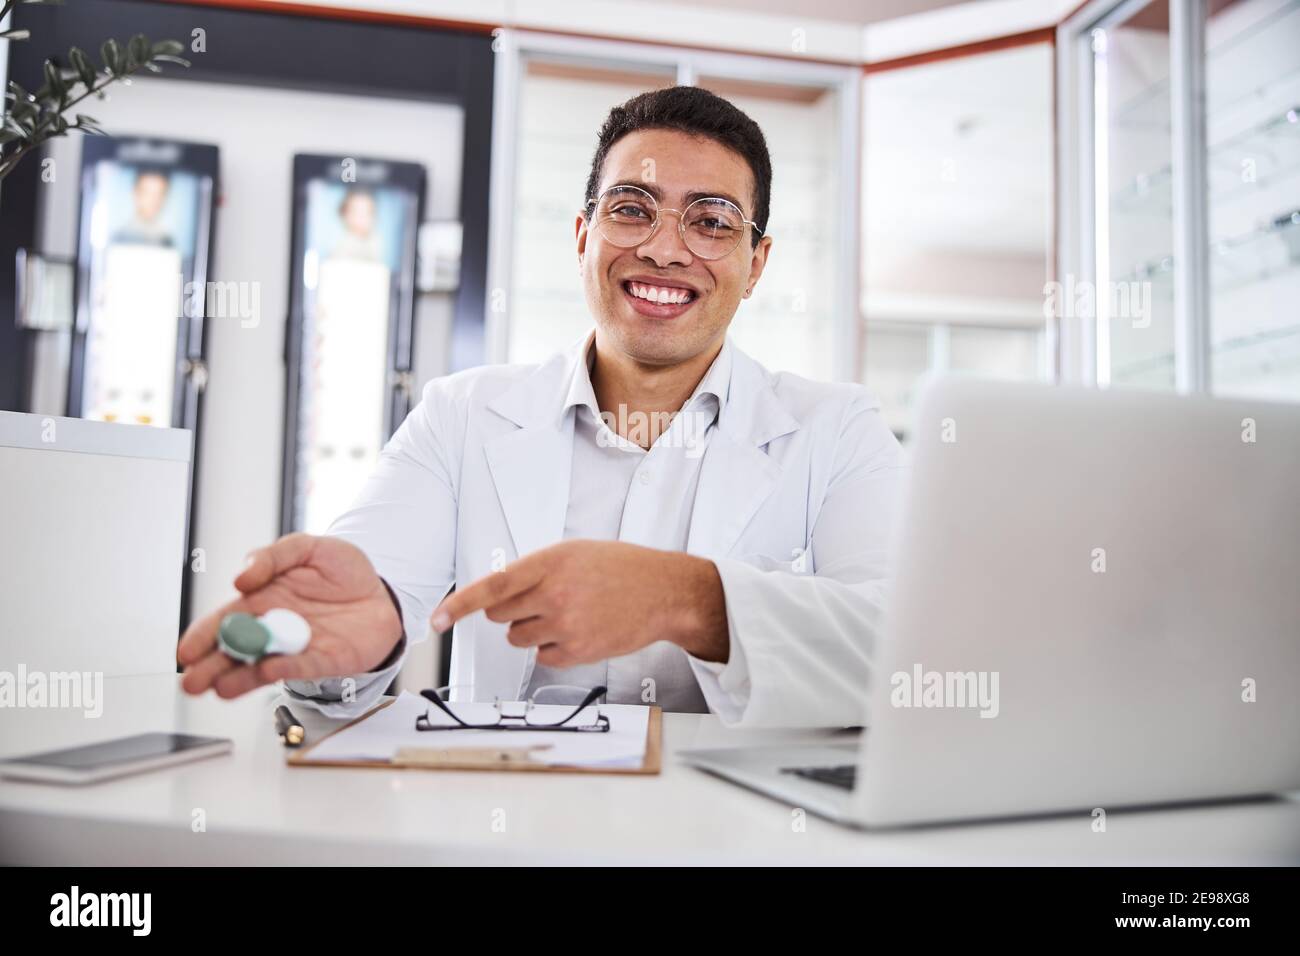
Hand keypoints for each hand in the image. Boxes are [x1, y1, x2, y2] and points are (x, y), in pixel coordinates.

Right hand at [178, 533, 402, 698]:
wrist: (382, 590)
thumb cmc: (342, 570)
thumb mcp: (307, 548)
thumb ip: (273, 556)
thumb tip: (242, 577)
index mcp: (263, 600)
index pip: (225, 620)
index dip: (204, 635)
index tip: (187, 650)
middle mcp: (275, 628)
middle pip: (237, 650)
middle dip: (212, 666)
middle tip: (192, 680)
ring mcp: (298, 646)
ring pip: (263, 665)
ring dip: (240, 678)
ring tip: (219, 688)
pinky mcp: (325, 659)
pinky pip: (303, 666)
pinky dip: (286, 668)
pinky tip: (268, 671)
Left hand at [431, 540, 728, 668]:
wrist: (664, 592)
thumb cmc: (621, 568)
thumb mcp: (575, 552)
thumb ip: (536, 568)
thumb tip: (500, 594)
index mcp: (551, 562)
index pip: (493, 586)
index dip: (461, 605)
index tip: (438, 620)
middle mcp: (555, 594)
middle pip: (501, 616)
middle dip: (512, 610)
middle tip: (544, 599)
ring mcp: (567, 625)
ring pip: (519, 638)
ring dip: (532, 630)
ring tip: (567, 614)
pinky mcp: (578, 651)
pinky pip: (542, 657)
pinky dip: (552, 648)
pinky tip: (578, 630)